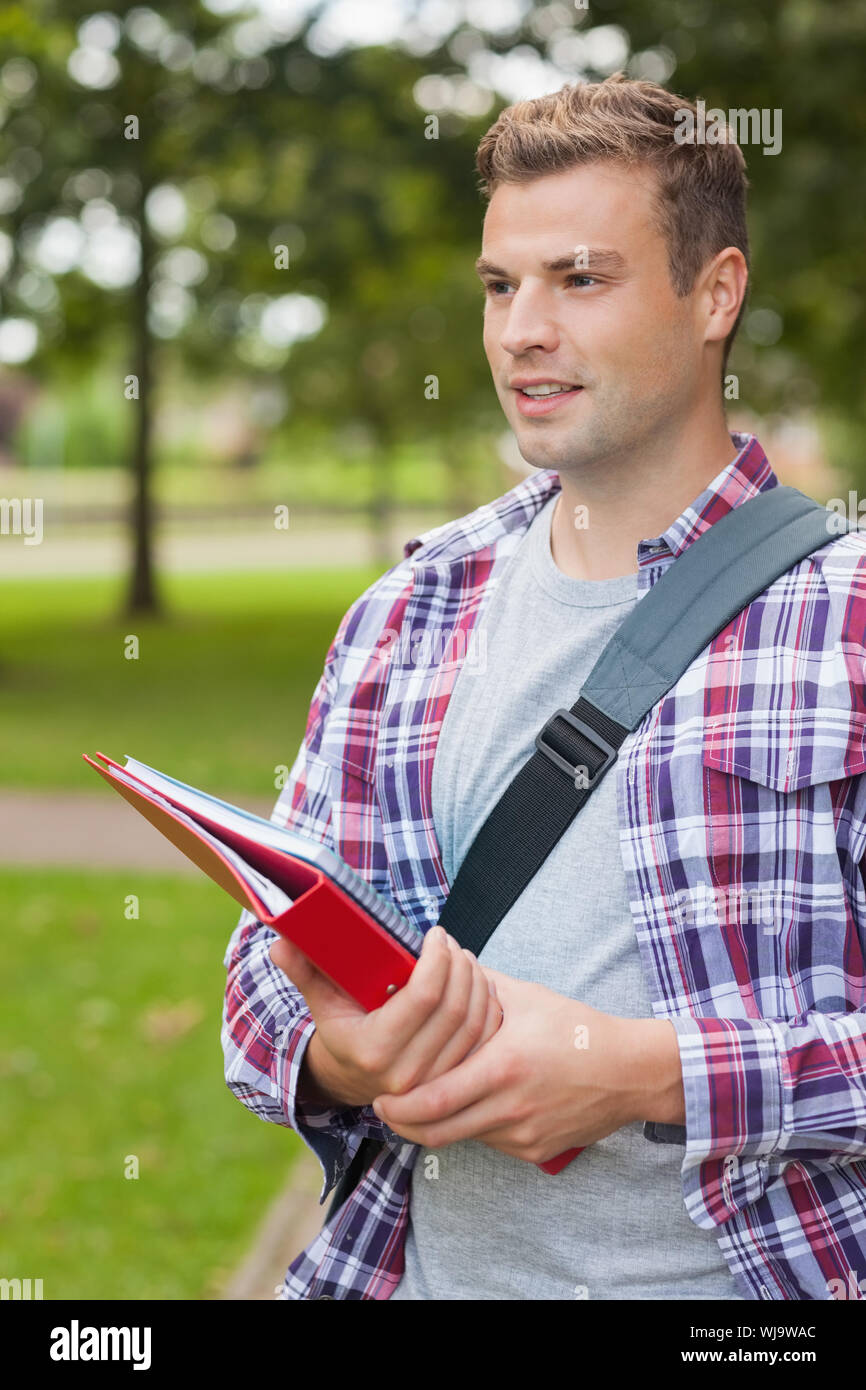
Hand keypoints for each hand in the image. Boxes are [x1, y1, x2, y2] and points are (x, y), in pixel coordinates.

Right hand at [269, 924, 502, 1108]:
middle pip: (454, 1008)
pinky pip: (484, 1040)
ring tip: (464, 958)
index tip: (435, 934)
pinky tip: (478, 984)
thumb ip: (304, 970)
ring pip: (474, 1024)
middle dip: (460, 965)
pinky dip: (487, 1007)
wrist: (353, 1077)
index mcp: (375, 1048)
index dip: (437, 958)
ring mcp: (434, 1083)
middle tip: (451, 943)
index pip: (424, 996)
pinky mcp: (454, 1082)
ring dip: (476, 982)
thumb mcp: (321, 1000)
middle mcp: (407, 1073)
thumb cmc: (340, 1028)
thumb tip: (280, 942)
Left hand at [372, 969, 669, 1163]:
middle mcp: (510, 1108)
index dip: (398, 1107)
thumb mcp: (526, 997)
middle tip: (386, 1108)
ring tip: (420, 1102)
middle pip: (436, 1132)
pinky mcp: (534, 1150)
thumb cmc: (577, 1029)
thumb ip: (477, 984)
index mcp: (503, 1067)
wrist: (630, 1071)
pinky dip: (471, 1127)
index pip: (432, 1101)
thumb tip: (438, 961)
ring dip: (436, 1124)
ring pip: (461, 1138)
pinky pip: (489, 1141)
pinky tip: (469, 1104)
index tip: (379, 1096)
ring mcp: (523, 1135)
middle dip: (403, 1124)